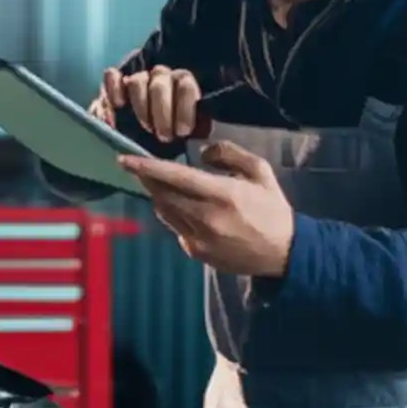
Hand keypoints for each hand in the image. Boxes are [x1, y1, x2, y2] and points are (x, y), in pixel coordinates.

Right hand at [91, 65, 200, 141]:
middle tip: (164, 136)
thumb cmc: (174, 134)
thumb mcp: (192, 132)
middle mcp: (161, 76)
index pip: (185, 85)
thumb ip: (198, 128)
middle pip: (160, 84)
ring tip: (145, 127)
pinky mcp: (116, 82)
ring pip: (138, 81)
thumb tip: (202, 133)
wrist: (150, 135)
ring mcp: (138, 78)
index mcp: (183, 84)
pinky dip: (114, 89)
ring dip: (141, 105)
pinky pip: (112, 76)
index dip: (184, 108)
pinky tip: (119, 105)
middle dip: (162, 111)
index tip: (183, 132)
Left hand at [118, 141, 293, 276]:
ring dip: (159, 196)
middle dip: (147, 180)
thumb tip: (202, 153)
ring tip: (162, 184)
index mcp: (223, 195)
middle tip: (139, 167)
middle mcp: (206, 219)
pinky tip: (186, 208)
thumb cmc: (272, 208)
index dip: (147, 168)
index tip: (124, 159)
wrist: (283, 253)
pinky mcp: (197, 253)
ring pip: (164, 212)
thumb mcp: (260, 171)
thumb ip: (230, 154)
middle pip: (162, 195)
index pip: (175, 178)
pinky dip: (174, 214)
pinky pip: (175, 228)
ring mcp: (199, 240)